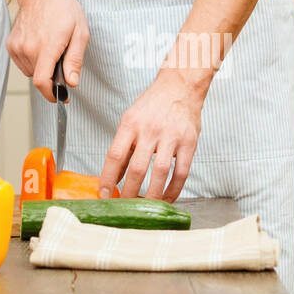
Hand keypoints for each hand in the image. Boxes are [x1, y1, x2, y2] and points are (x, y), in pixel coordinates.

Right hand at [6, 0, 88, 101]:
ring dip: (41, 67)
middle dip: (52, 75)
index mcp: (47, 46)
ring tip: (50, 47)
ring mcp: (17, 46)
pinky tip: (39, 44)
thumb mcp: (80, 33)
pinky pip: (23, 63)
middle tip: (61, 56)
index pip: (42, 82)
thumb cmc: (62, 9)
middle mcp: (28, 48)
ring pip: (31, 71)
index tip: (60, 97)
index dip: (51, 95)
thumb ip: (75, 60)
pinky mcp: (11, 44)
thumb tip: (72, 83)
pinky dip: (32, 60)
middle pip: (39, 77)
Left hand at [98, 71, 204, 201]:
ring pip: (159, 172)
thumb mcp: (131, 119)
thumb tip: (114, 175)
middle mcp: (149, 129)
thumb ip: (124, 146)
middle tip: (124, 206)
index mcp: (130, 123)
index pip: (115, 155)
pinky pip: (181, 172)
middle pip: (137, 168)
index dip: (107, 177)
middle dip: (128, 192)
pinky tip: (167, 197)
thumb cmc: (153, 103)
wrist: (180, 86)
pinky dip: (174, 189)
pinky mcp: (189, 143)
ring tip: (145, 207)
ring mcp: (171, 136)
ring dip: (151, 195)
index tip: (104, 193)